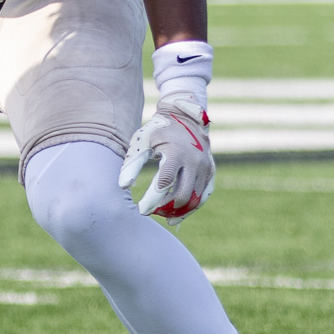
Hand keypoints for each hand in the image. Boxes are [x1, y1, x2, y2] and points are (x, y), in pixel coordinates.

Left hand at [118, 103, 213, 222]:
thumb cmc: (157, 132)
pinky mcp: (210, 171)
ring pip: (194, 199)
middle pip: (182, 195)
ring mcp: (205, 167)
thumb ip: (132, 164)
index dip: (152, 199)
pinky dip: (191, 207)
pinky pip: (203, 195)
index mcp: (176, 153)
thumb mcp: (142, 142)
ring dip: (179, 211)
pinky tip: (177, 214)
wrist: (184, 117)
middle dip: (166, 208)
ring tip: (163, 216)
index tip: (141, 209)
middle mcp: (194, 161)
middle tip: (152, 212)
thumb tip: (123, 186)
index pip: (164, 183)